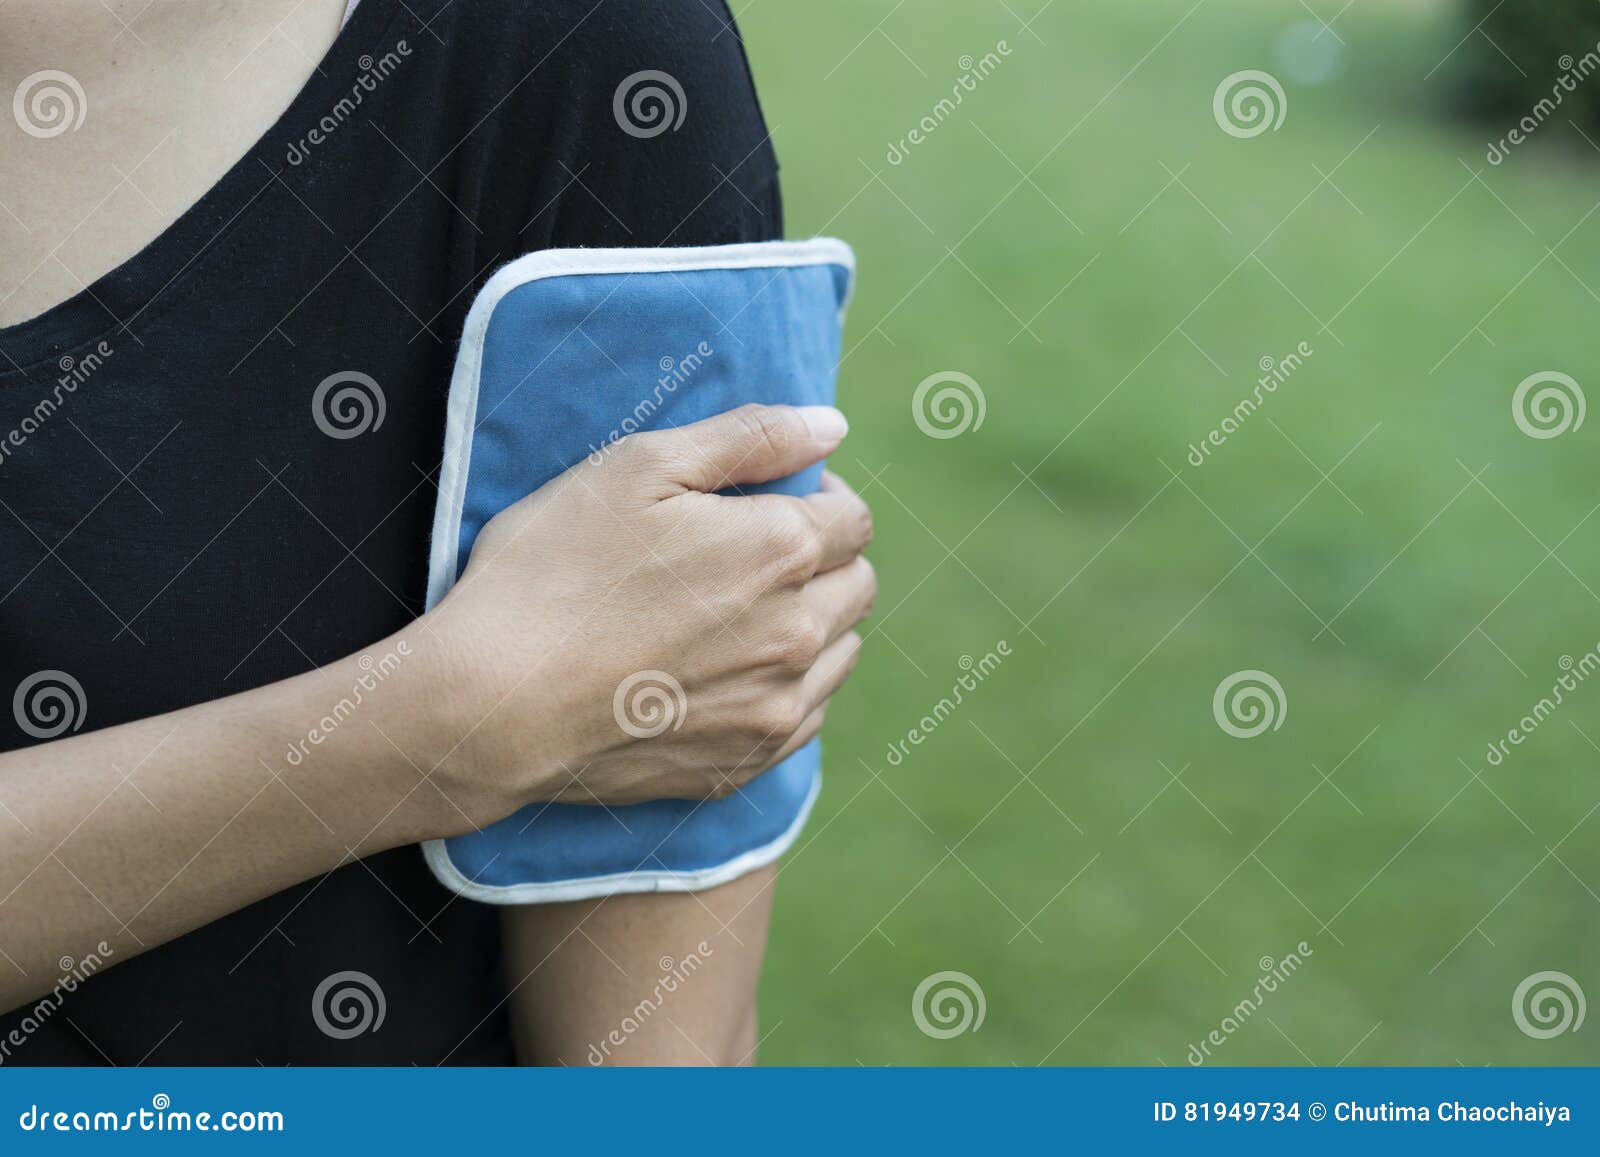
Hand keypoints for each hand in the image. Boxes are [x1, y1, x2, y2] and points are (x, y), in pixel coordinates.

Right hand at [424, 404, 874, 825]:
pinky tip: (726, 673)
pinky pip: (806, 715)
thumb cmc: (551, 571)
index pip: (852, 516)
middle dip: (820, 560)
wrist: (492, 705)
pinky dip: (785, 687)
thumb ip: (749, 437)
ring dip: (812, 625)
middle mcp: (797, 632)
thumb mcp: (638, 468)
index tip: (764, 502)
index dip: (815, 498)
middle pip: (856, 584)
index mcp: (781, 548)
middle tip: (745, 556)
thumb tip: (833, 426)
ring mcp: (776, 706)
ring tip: (736, 615)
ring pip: (840, 652)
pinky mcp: (746, 762)